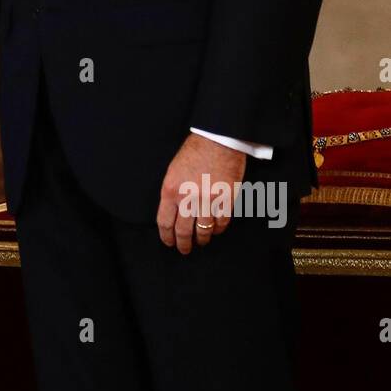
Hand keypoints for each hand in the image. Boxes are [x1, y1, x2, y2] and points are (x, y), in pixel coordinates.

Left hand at [156, 132, 246, 254]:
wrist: (218, 140)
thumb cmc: (194, 152)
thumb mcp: (173, 171)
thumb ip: (172, 193)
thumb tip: (174, 214)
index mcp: (171, 190)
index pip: (165, 222)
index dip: (167, 236)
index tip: (169, 242)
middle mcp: (188, 198)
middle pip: (183, 231)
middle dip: (183, 244)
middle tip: (185, 249)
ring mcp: (208, 201)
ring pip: (203, 230)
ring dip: (202, 239)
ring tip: (201, 241)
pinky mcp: (225, 201)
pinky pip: (221, 223)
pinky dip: (218, 229)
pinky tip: (215, 230)